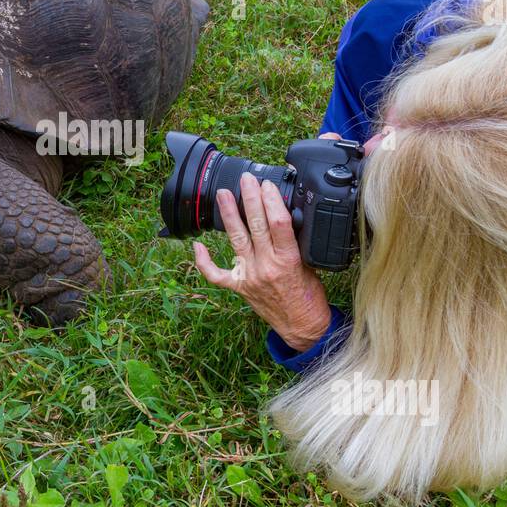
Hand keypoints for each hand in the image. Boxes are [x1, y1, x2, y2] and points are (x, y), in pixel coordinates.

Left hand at [192, 172, 332, 349]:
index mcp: (288, 260)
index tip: (267, 185)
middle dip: (250, 198)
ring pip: (236, 239)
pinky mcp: (239, 287)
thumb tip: (282, 216)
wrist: (302, 326)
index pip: (278, 223)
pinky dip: (204, 261)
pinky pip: (216, 274)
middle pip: (256, 225)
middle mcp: (267, 266)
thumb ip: (294, 243)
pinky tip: (198, 245)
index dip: (271, 201)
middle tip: (245, 180)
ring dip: (229, 215)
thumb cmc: (309, 296)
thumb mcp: (309, 264)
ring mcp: (250, 276)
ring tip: (223, 194)